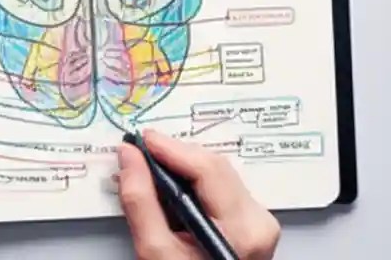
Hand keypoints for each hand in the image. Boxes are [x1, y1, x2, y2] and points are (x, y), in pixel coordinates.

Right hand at [116, 130, 280, 259]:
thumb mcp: (157, 254)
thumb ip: (141, 202)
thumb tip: (130, 160)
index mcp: (243, 230)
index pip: (207, 169)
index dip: (171, 149)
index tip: (142, 141)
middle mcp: (259, 222)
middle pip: (215, 167)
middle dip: (175, 156)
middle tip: (140, 154)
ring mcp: (260, 223)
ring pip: (218, 174)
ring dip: (183, 169)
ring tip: (151, 173)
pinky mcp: (253, 224)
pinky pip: (222, 188)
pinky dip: (194, 184)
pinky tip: (172, 190)